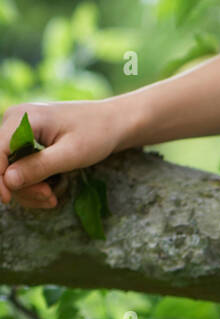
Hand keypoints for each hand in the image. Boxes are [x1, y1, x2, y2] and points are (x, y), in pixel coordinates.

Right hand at [0, 98, 129, 209]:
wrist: (110, 122)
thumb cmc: (95, 134)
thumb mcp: (70, 155)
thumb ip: (39, 167)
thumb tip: (8, 181)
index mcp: (22, 118)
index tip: (7, 200)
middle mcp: (14, 121)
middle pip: (2, 163)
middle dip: (22, 187)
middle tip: (50, 198)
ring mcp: (18, 132)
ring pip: (10, 170)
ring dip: (29, 190)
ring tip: (53, 197)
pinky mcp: (25, 142)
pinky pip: (20, 168)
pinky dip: (33, 184)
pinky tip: (50, 192)